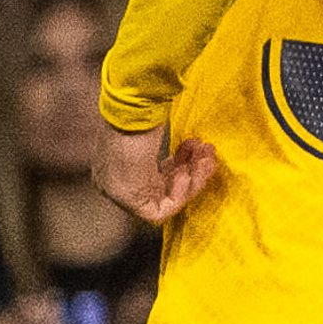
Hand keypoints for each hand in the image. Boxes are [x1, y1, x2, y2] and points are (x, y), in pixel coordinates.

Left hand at [95, 119, 215, 223]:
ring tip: (205, 156)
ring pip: (166, 200)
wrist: (131, 111)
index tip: (194, 147)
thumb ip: (170, 147)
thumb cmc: (140, 111)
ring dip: (193, 179)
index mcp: (116, 164)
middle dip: (191, 170)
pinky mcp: (130, 203)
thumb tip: (197, 151)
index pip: (154, 176)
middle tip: (207, 151)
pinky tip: (187, 173)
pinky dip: (181, 194)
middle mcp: (115, 182)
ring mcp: (120, 194)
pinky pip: (161, 212)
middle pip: (163, 188)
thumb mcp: (155, 130)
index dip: (180, 165)